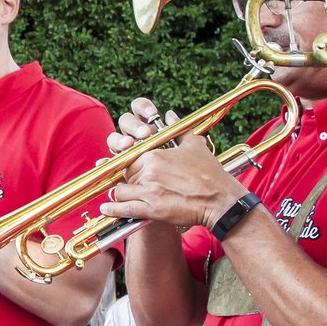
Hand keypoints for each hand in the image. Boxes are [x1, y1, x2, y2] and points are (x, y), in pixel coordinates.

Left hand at [99, 98, 242, 229]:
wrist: (219, 200)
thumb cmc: (209, 173)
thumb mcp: (194, 146)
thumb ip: (178, 129)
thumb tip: (170, 115)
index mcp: (154, 155)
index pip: (130, 156)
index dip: (129, 162)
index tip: (128, 166)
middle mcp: (148, 172)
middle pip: (124, 174)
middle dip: (126, 178)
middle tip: (130, 183)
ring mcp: (148, 191)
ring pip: (120, 191)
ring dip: (120, 193)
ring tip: (120, 195)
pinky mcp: (151, 209)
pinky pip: (125, 209)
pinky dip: (113, 209)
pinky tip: (106, 208)